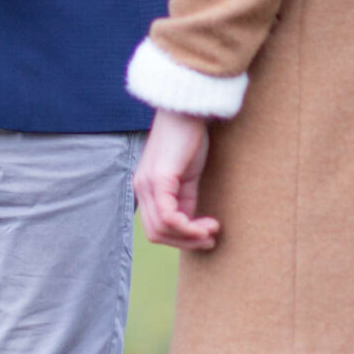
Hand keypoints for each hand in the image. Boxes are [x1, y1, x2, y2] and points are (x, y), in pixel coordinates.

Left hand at [134, 109, 219, 250]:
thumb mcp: (186, 176)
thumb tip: (190, 224)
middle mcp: (141, 188)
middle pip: (156, 234)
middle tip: (210, 238)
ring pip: (162, 229)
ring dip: (190, 237)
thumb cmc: (188, 139)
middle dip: (185, 243)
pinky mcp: (160, 179)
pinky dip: (188, 227)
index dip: (180, 239)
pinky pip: (168, 216)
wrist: (187, 110)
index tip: (205, 236)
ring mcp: (147, 184)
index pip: (155, 228)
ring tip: (212, 230)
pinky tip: (207, 223)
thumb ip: (184, 199)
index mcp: (145, 188)